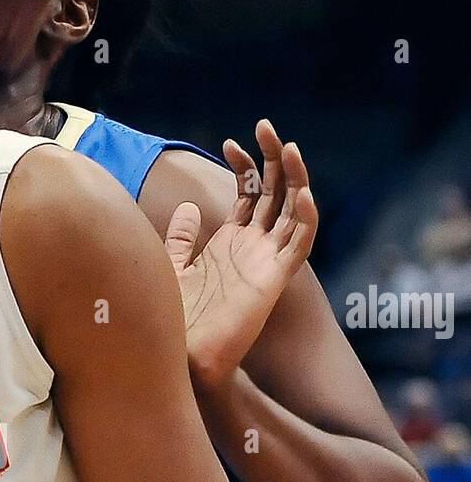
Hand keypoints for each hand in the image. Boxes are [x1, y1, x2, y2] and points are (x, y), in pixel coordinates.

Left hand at [166, 118, 317, 390]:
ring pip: (294, 211)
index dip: (245, 165)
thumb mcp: (173, 267)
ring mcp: (267, 261)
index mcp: (232, 242)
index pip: (249, 193)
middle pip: (274, 192)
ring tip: (289, 148)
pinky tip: (305, 194)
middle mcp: (254, 247)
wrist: (183, 355)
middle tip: (266, 126)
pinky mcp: (276, 279)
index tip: (231, 141)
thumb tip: (188, 208)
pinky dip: (307, 220)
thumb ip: (182, 239)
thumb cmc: (177, 318)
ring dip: (296, 179)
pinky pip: (300, 245)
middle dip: (273, 158)